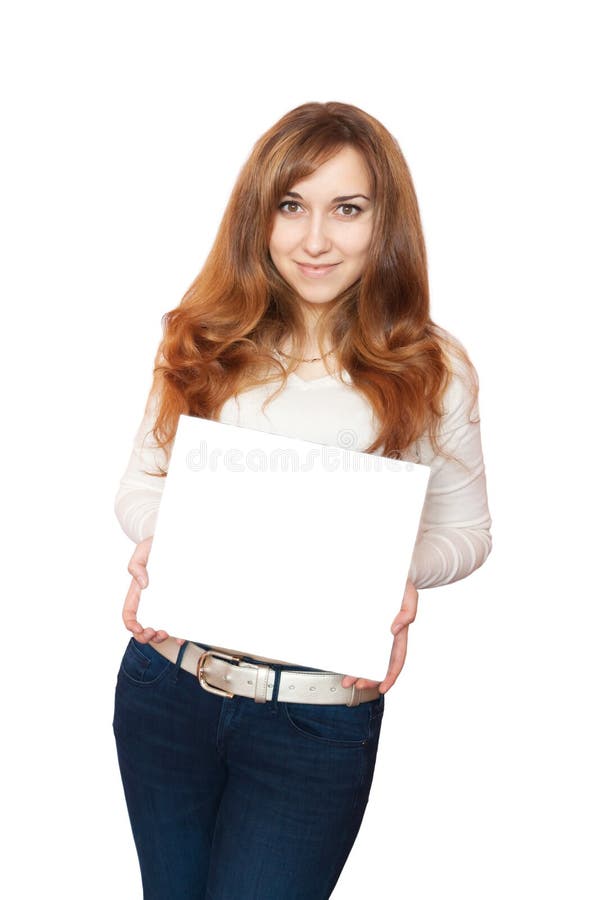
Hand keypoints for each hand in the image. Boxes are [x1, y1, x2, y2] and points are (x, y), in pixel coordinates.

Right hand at [122, 536, 185, 645]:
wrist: (177, 540)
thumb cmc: (155, 546)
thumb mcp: (142, 552)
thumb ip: (136, 566)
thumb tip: (143, 583)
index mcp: (138, 592)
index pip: (130, 613)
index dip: (131, 624)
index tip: (138, 629)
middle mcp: (151, 601)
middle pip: (144, 626)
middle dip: (147, 636)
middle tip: (155, 633)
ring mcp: (165, 603)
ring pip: (160, 627)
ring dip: (161, 638)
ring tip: (167, 634)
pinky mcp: (180, 601)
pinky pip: (179, 621)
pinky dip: (179, 632)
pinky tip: (182, 635)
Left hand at [341, 578, 417, 694]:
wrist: (389, 568)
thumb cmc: (402, 584)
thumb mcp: (410, 594)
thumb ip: (408, 611)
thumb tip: (396, 628)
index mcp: (399, 632)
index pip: (396, 659)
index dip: (390, 675)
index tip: (382, 688)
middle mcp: (385, 635)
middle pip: (378, 662)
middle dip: (367, 677)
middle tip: (353, 684)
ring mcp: (373, 630)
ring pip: (365, 655)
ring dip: (356, 669)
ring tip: (344, 679)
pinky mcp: (361, 623)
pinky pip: (355, 640)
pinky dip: (348, 651)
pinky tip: (339, 657)